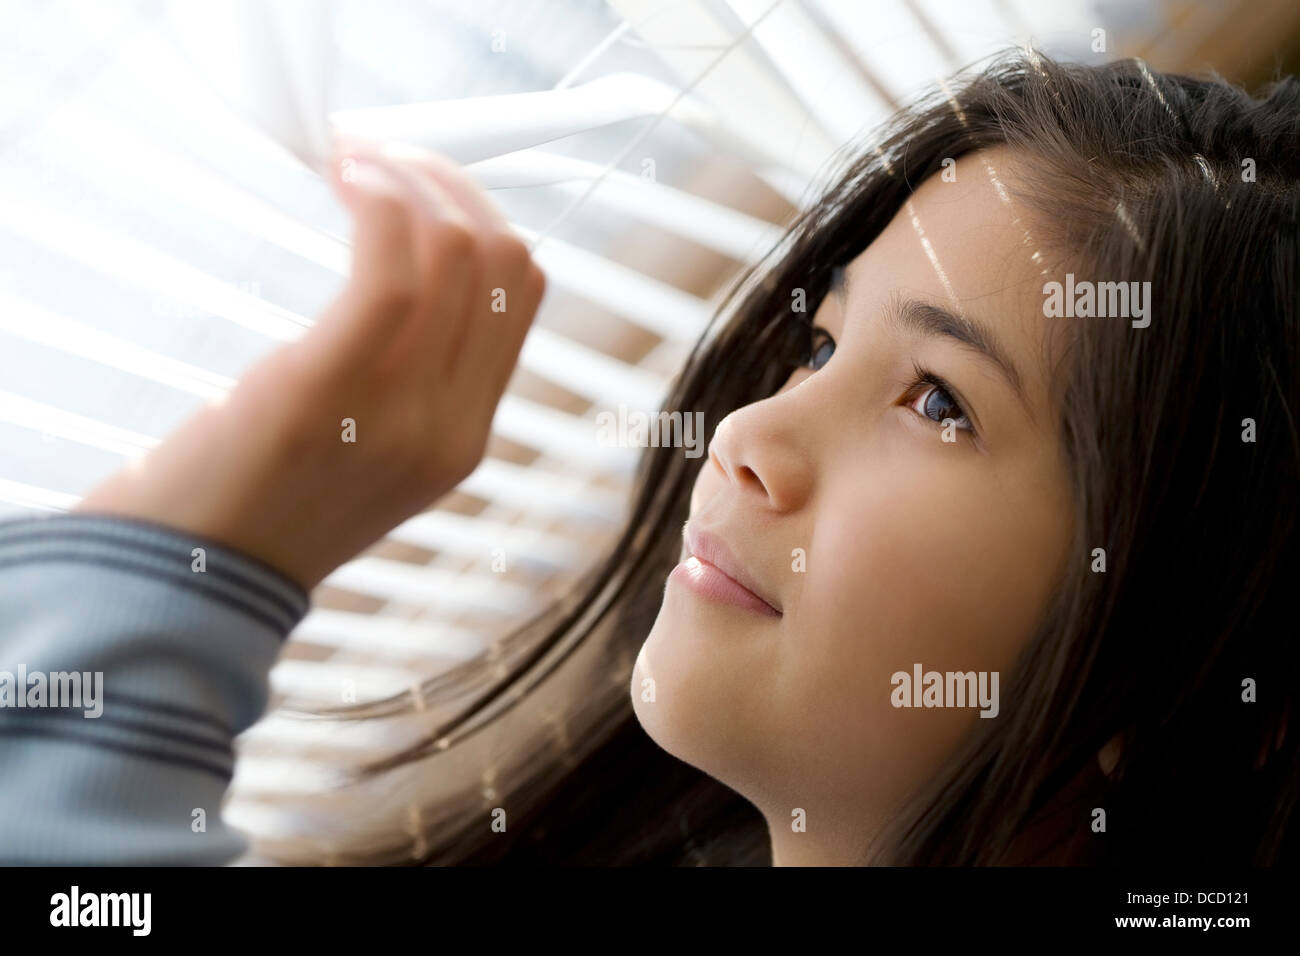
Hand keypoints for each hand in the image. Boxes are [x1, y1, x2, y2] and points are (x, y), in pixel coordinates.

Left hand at [74, 140, 544, 589]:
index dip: (484, 216)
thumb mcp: (371, 455)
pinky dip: (376, 201)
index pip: (521, 296)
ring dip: (409, 179)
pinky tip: (344, 175)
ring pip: (454, 256)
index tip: (427, 185)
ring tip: (356, 160)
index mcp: (468, 440)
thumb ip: (411, 383)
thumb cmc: (266, 503)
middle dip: (452, 184)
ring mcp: (400, 412)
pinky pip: (388, 269)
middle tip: (389, 159)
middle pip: (502, 264)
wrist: (195, 580)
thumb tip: (411, 273)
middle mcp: (452, 428)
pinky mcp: (329, 387)